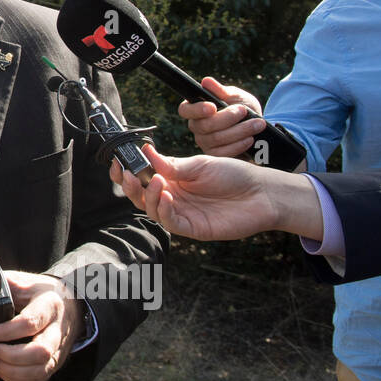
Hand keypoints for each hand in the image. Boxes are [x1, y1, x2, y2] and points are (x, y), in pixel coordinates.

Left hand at [0, 272, 80, 380]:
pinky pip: (39, 379)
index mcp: (48, 306)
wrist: (70, 305)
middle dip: (10, 356)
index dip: (5, 331)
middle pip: (39, 351)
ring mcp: (58, 349)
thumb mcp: (22, 281)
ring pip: (40, 369)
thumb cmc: (40, 293)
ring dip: (13, 371)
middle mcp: (57, 330)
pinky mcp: (55, 363)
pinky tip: (2, 370)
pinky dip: (19, 380)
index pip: (29, 322)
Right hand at [109, 145, 322, 241]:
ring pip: (152, 209)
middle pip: (140, 196)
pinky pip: (171, 222)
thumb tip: (145, 152)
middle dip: (129, 185)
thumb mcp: (200, 164)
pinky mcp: (192, 228)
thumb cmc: (234, 175)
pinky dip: (164, 210)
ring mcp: (182, 213)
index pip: (142, 177)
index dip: (127, 171)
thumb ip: (172, 165)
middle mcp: (173, 197)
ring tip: (155, 181)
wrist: (262, 193)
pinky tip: (167, 195)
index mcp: (172, 179)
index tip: (118, 162)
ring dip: (148, 195)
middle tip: (125, 172)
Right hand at [178, 76, 264, 157]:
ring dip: (239, 130)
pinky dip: (239, 144)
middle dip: (227, 118)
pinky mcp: (215, 155)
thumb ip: (221, 91)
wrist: (257, 127)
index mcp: (196, 110)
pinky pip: (224, 152)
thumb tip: (206, 81)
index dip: (197, 109)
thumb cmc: (242, 108)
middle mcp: (196, 127)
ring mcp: (204, 142)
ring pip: (216, 139)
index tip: (213, 106)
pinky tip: (250, 138)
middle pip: (204, 125)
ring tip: (257, 124)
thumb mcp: (235, 96)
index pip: (185, 110)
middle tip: (243, 110)